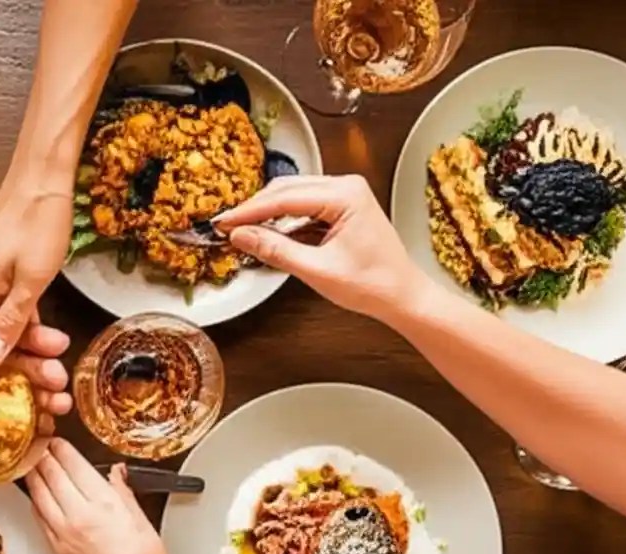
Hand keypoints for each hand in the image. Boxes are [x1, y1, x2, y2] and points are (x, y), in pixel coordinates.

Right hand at [0, 181, 71, 365]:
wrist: (45, 174)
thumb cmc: (37, 218)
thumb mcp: (32, 279)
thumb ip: (10, 320)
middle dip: (3, 365)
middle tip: (36, 384)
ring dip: (22, 347)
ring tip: (52, 370)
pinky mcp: (3, 272)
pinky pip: (9, 308)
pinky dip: (26, 325)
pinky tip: (48, 339)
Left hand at [25, 439, 169, 553]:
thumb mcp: (141, 518)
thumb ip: (123, 491)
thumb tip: (116, 473)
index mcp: (104, 503)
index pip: (74, 464)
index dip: (61, 448)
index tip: (56, 440)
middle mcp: (79, 515)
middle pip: (52, 475)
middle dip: (43, 456)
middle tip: (38, 445)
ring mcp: (63, 533)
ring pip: (39, 495)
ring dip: (33, 476)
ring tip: (31, 464)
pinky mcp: (56, 549)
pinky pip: (38, 518)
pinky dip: (35, 502)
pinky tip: (36, 496)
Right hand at [216, 175, 432, 319]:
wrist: (402, 295)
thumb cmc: (372, 284)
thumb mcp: (317, 270)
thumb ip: (275, 250)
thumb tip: (242, 236)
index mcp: (345, 195)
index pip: (284, 198)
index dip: (249, 211)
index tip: (224, 222)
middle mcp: (346, 186)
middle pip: (286, 190)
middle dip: (255, 208)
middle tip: (227, 225)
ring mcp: (345, 194)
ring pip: (292, 195)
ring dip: (267, 212)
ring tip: (242, 229)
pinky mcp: (342, 206)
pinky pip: (304, 205)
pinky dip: (283, 218)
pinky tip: (267, 232)